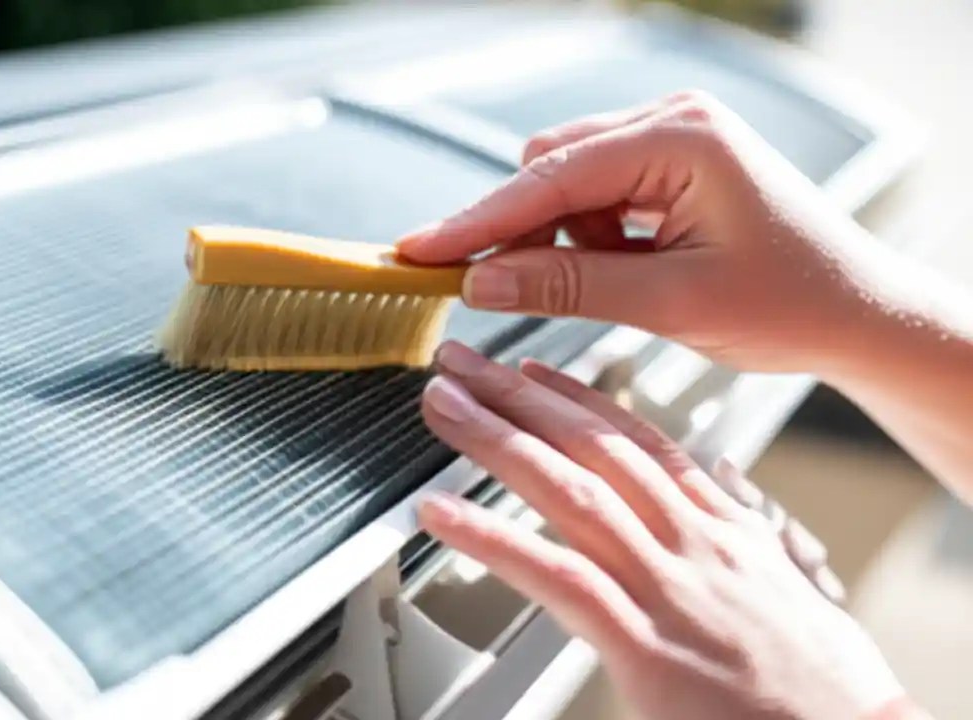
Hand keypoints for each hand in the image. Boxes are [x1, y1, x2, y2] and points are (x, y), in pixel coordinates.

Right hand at [397, 91, 897, 374]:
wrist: (858, 312)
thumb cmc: (791, 303)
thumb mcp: (670, 303)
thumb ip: (569, 286)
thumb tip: (480, 282)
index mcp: (682, 139)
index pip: (551, 177)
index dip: (479, 220)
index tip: (418, 251)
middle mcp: (673, 121)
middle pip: (550, 168)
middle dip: (527, 234)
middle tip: (505, 295)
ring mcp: (672, 138)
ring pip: (567, 184)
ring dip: (566, 242)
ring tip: (617, 287)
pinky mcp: (670, 164)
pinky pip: (596, 194)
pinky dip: (590, 239)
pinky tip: (624, 272)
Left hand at [417, 340, 905, 719]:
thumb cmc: (821, 685)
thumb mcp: (785, 591)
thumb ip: (739, 536)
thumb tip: (717, 490)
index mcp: (726, 530)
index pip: (642, 442)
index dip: (579, 397)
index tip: (534, 368)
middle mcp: (695, 542)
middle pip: (595, 446)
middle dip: (520, 395)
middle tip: (462, 362)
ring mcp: (668, 587)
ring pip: (569, 491)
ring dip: (496, 440)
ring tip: (441, 406)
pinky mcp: (644, 645)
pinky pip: (556, 576)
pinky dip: (491, 538)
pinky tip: (440, 512)